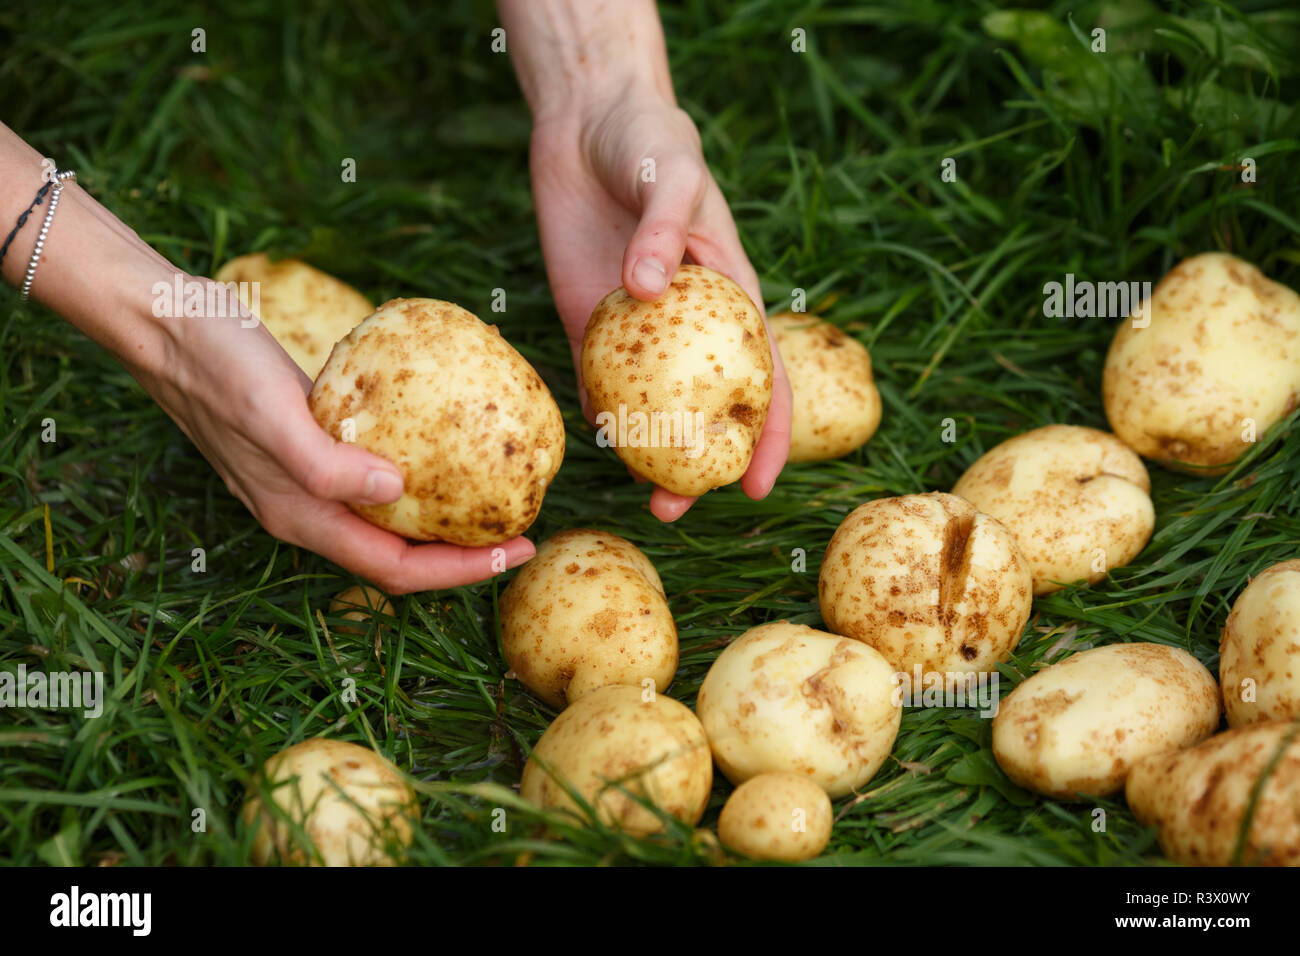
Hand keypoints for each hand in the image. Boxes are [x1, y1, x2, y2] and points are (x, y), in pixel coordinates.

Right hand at [136, 278, 534, 593]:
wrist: (165, 323)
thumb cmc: (215, 363)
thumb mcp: (270, 411)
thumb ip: (324, 463)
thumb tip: (397, 491)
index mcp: (301, 516)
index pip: (394, 568)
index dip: (459, 570)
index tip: (517, 549)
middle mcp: (308, 510)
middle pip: (398, 554)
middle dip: (463, 555)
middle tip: (522, 532)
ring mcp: (309, 481)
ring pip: (389, 520)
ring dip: (443, 521)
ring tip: (495, 500)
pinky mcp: (313, 445)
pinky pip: (375, 475)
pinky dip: (419, 474)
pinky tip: (448, 445)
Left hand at [529, 88, 791, 521]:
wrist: (588, 123)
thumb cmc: (651, 142)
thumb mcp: (671, 175)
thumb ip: (666, 231)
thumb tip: (647, 293)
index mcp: (731, 299)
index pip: (765, 381)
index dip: (768, 439)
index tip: (758, 488)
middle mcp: (689, 329)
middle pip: (705, 412)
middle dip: (699, 468)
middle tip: (674, 507)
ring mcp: (637, 332)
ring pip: (648, 408)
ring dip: (646, 454)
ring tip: (639, 495)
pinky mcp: (587, 320)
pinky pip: (594, 378)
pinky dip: (597, 411)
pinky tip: (593, 439)